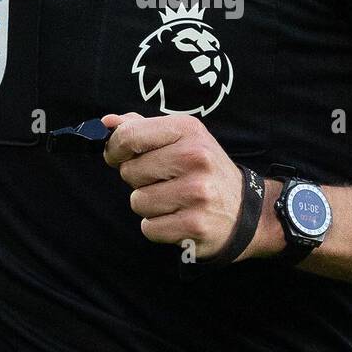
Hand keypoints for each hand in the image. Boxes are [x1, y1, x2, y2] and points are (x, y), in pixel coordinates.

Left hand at [102, 112, 245, 260]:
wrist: (244, 210)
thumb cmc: (202, 170)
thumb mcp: (181, 139)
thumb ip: (141, 128)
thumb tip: (107, 123)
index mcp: (189, 130)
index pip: (129, 135)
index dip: (115, 149)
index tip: (119, 156)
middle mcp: (195, 157)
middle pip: (129, 172)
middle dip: (138, 180)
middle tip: (164, 181)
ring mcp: (197, 192)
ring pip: (137, 201)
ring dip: (148, 205)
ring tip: (173, 200)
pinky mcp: (195, 224)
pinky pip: (149, 228)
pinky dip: (157, 227)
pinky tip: (178, 218)